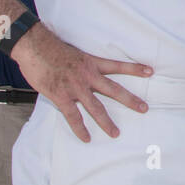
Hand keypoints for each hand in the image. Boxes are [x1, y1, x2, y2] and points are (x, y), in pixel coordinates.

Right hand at [10, 24, 152, 142]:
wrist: (34, 46)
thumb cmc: (51, 48)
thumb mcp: (74, 53)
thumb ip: (81, 66)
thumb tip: (85, 75)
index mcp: (91, 63)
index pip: (117, 66)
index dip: (134, 69)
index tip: (150, 71)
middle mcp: (88, 75)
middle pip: (114, 90)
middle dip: (130, 100)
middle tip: (144, 108)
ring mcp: (75, 87)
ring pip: (96, 107)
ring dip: (106, 122)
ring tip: (116, 133)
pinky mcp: (61, 96)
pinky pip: (73, 116)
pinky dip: (80, 128)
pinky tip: (86, 138)